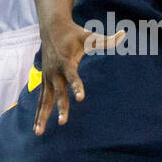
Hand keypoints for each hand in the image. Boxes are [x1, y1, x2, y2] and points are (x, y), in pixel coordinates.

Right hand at [33, 20, 124, 134]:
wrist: (51, 28)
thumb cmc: (74, 34)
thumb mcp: (89, 36)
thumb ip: (106, 40)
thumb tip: (124, 34)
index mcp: (66, 62)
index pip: (72, 76)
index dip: (76, 86)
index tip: (80, 98)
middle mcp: (55, 72)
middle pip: (58, 93)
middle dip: (61, 107)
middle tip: (63, 122)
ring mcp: (47, 78)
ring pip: (45, 100)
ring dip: (42, 117)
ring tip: (39, 133)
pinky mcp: (44, 81)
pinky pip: (41, 100)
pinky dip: (38, 113)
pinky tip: (37, 128)